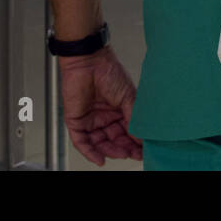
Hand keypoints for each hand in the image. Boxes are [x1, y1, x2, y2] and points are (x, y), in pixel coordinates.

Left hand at [58, 46, 141, 165]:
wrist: (88, 62)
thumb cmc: (108, 72)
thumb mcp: (128, 97)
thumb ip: (133, 118)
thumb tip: (141, 137)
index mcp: (119, 111)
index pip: (128, 132)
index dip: (135, 143)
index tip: (144, 151)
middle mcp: (105, 118)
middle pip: (114, 141)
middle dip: (124, 149)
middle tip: (134, 155)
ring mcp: (90, 121)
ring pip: (100, 144)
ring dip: (110, 152)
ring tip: (121, 154)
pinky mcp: (76, 122)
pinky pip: (82, 142)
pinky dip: (90, 153)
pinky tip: (99, 159)